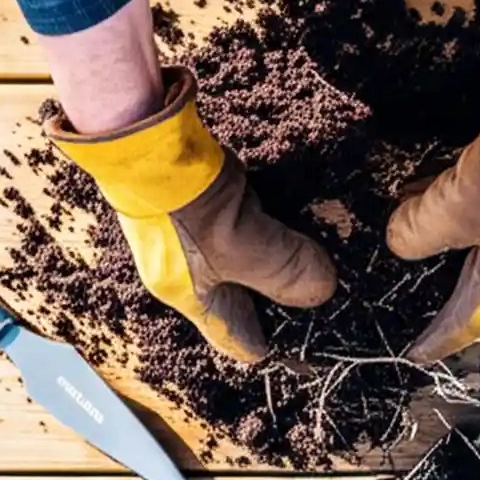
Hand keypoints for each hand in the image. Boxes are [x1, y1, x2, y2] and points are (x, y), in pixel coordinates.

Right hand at [48, 66, 336, 362]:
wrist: (143, 135)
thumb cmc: (181, 200)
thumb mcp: (239, 243)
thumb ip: (284, 270)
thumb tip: (323, 288)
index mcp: (194, 298)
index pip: (242, 343)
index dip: (280, 344)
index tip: (321, 335)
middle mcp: (192, 272)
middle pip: (249, 302)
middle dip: (288, 298)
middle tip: (336, 293)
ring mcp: (196, 236)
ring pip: (251, 261)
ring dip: (284, 258)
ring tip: (326, 256)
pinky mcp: (203, 203)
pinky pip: (248, 224)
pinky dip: (273, 225)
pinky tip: (301, 217)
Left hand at [386, 35, 479, 361]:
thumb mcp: (454, 205)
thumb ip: (418, 231)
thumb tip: (399, 241)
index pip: (469, 318)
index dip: (438, 337)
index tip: (415, 354)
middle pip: (475, 270)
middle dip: (436, 262)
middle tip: (402, 249)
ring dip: (448, 223)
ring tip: (410, 202)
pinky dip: (470, 203)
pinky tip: (442, 177)